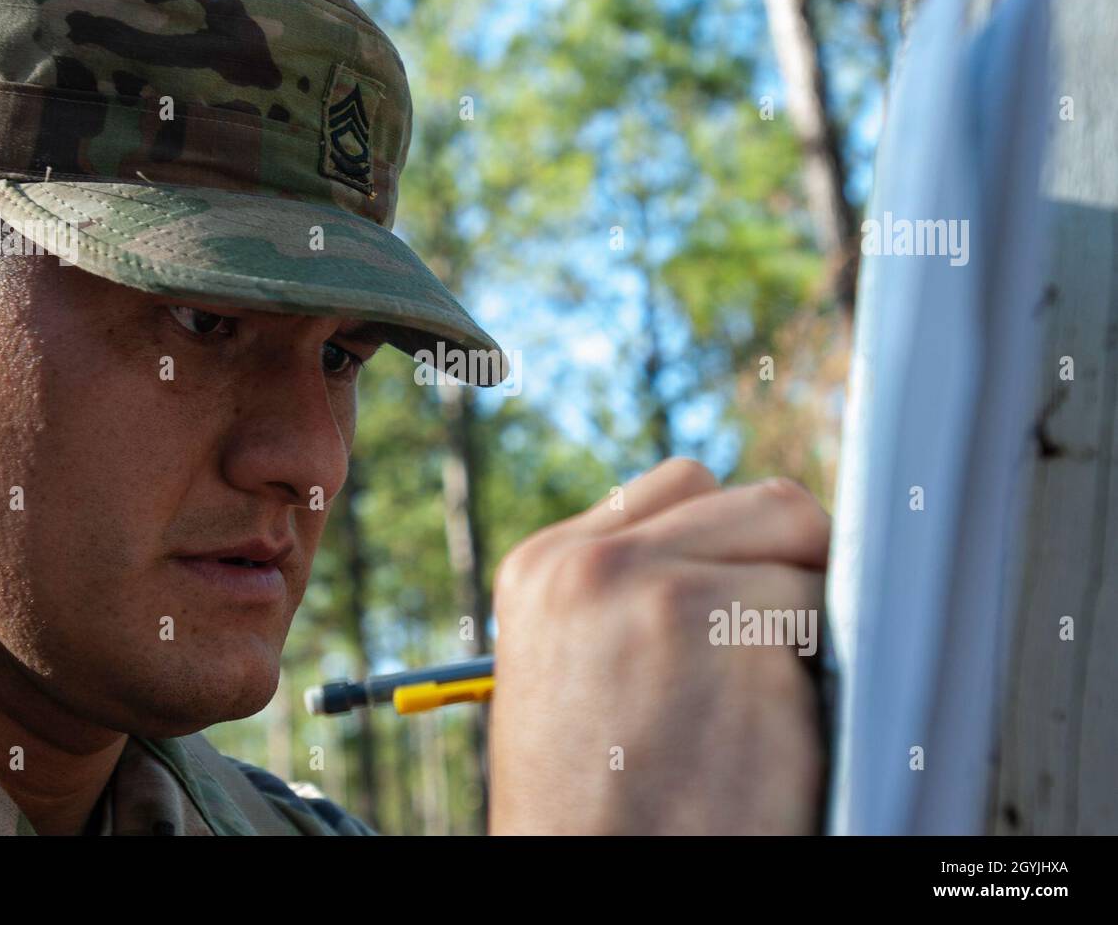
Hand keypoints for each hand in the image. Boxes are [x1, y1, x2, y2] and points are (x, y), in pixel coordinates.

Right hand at [487, 458, 829, 834]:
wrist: (592, 883)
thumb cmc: (595, 810)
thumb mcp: (573, 671)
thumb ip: (629, 594)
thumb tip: (731, 549)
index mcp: (545, 567)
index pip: (683, 490)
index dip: (732, 547)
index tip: (744, 606)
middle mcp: (590, 562)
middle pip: (757, 502)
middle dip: (786, 568)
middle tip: (781, 652)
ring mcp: (660, 590)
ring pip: (800, 546)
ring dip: (805, 618)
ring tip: (766, 700)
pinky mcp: (732, 630)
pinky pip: (827, 609)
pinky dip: (822, 667)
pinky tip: (778, 727)